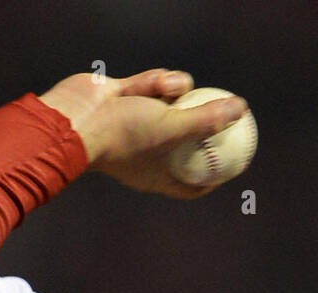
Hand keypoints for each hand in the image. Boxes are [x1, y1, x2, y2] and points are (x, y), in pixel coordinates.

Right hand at [39, 68, 247, 197]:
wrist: (76, 117)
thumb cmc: (124, 135)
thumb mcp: (174, 129)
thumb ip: (208, 120)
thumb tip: (241, 110)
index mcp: (158, 175)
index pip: (191, 185)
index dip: (213, 178)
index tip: (232, 166)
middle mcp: (147, 153)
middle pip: (184, 142)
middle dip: (201, 127)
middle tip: (224, 115)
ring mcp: (135, 125)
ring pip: (170, 106)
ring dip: (176, 93)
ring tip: (177, 89)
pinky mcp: (123, 98)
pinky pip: (151, 87)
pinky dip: (157, 81)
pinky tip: (159, 81)